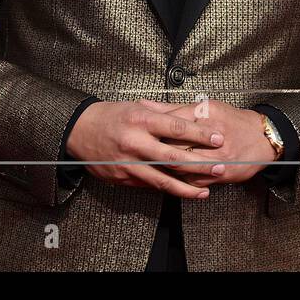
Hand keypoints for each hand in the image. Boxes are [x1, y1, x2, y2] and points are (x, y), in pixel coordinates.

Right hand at [65, 100, 227, 198]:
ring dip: (186, 188)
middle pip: (173, 158)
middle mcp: (135, 142)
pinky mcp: (121, 178)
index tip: (218, 139)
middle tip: (220, 167)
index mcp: (141, 120)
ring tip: (204, 192)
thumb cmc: (113, 115)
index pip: (177, 128)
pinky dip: (166, 190)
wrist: (79, 130)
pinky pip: (148, 186)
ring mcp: (128, 163)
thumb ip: (163, 113)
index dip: (200, 135)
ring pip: (162, 180)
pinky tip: (180, 192)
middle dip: (200, 164)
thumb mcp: (137, 107)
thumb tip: (192, 114)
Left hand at [140, 99, 276, 187]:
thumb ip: (173, 108)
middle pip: (174, 144)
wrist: (262, 139)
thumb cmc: (232, 120)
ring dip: (164, 167)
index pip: (171, 122)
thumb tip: (145, 105)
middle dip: (154, 150)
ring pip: (182, 164)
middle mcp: (211, 134)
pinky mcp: (221, 173)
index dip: (152, 130)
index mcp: (205, 113)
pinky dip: (179, 181)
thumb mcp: (205, 107)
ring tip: (150, 166)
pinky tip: (169, 178)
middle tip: (139, 153)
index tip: (137, 133)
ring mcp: (217, 155)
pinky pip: (193, 180)